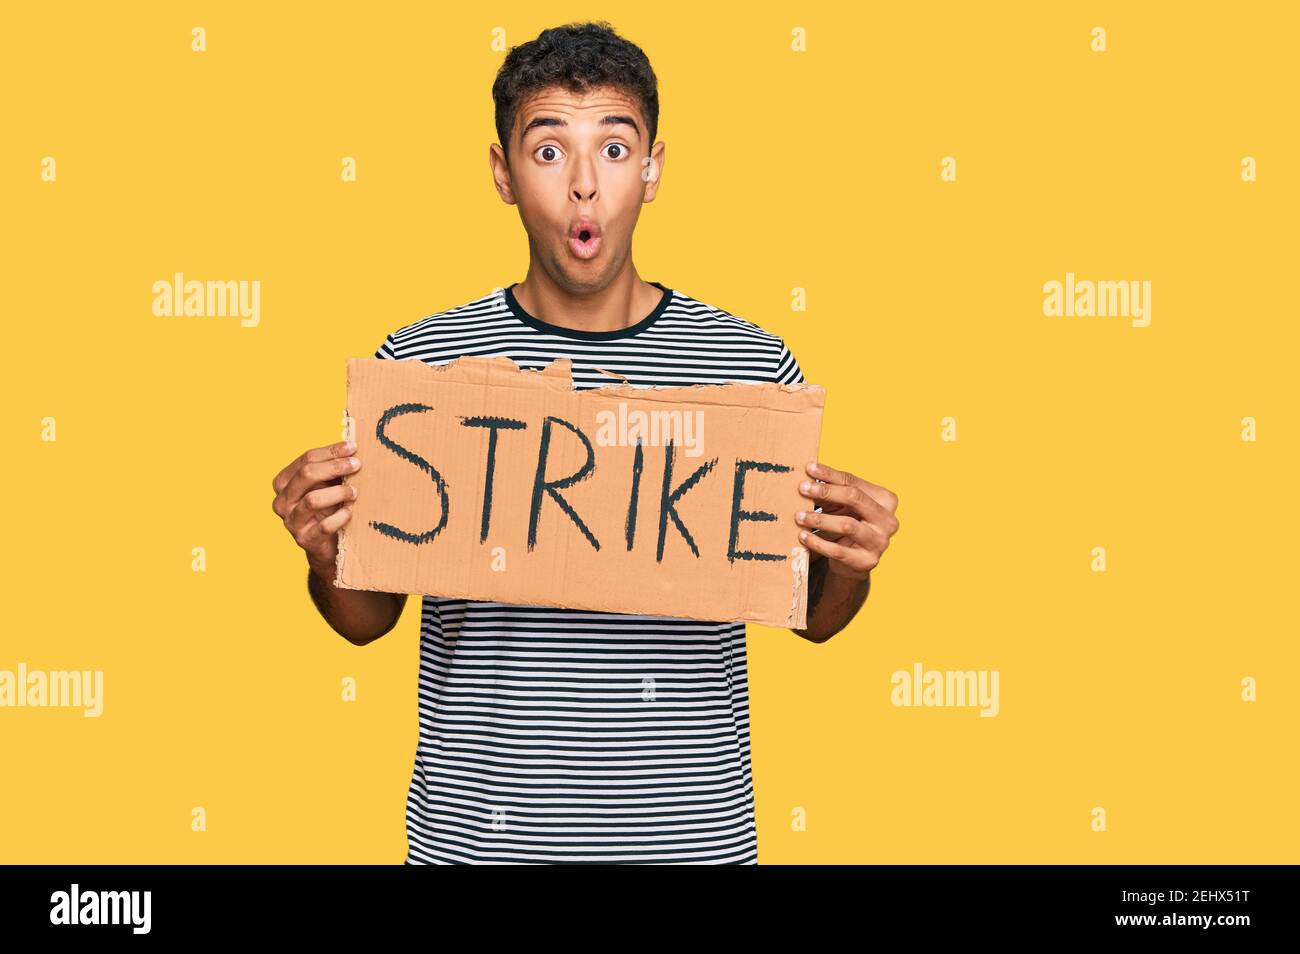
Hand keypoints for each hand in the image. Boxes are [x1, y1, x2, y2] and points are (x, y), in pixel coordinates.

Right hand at [272, 439, 362, 574]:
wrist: (327, 545)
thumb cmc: (328, 507)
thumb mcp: (326, 484)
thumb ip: (332, 468)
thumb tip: (352, 447)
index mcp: (284, 482)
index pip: (306, 459)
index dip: (331, 452)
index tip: (353, 447)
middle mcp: (282, 501)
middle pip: (306, 475)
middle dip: (335, 467)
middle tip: (357, 465)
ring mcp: (291, 522)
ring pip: (313, 500)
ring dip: (339, 492)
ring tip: (354, 492)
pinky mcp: (305, 540)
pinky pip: (324, 526)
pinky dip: (341, 516)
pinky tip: (350, 511)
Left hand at [794, 461, 898, 581]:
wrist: (852, 562)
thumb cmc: (847, 524)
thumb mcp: (841, 506)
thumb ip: (830, 492)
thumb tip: (808, 478)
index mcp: (886, 500)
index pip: (854, 482)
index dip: (830, 474)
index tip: (809, 468)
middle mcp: (888, 520)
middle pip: (855, 498)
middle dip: (827, 491)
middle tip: (802, 488)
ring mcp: (880, 542)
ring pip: (847, 524)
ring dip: (820, 518)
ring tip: (798, 516)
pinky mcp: (867, 561)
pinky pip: (838, 550)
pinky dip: (817, 542)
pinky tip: (802, 536)